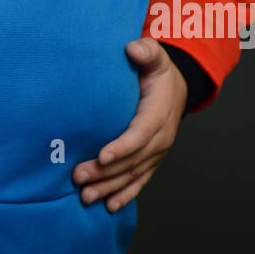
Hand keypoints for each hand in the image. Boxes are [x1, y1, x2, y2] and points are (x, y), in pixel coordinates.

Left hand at [72, 37, 189, 212]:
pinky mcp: (151, 160)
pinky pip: (139, 181)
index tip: (102, 156)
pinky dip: (125, 194)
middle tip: (78, 177)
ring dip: (110, 187)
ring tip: (86, 196)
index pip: (140, 133)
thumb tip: (134, 47)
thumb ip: (147, 51)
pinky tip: (109, 206)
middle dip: (106, 172)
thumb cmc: (158, 72)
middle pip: (133, 159)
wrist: (176, 89)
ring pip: (133, 174)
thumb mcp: (156, 56)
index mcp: (158, 113)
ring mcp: (156, 152)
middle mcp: (160, 137)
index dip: (122, 146)